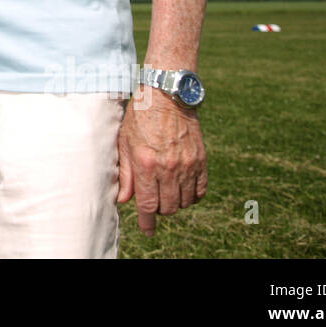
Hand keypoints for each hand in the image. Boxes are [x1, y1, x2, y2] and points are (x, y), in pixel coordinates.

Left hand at [116, 87, 206, 235]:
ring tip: (166, 191)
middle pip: (167, 207)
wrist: (167, 95)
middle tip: (153, 200)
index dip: (147, 222)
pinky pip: (200, 190)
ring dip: (174, 202)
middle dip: (159, 209)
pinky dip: (192, 195)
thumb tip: (125, 200)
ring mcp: (187, 164)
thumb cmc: (140, 116)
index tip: (147, 230)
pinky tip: (183, 188)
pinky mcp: (201, 159)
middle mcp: (168, 167)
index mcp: (146, 164)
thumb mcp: (124, 142)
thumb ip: (126, 173)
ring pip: (184, 201)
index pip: (148, 204)